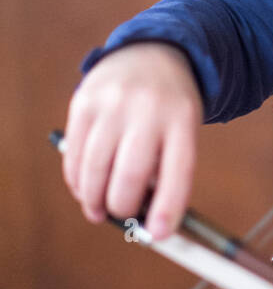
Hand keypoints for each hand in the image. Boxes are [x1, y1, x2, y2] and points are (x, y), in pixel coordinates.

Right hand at [62, 42, 203, 239]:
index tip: (158, 235)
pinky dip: (76, 180)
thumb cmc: (169, 106)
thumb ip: (167, 170)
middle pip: (130, 175)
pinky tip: (84, 187)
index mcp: (182, 118)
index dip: (167, 209)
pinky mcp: (84, 102)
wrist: (151, 53)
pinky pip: (74, 154)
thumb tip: (147, 224)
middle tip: (123, 216)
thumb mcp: (183, 128)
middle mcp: (148, 108)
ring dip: (94, 200)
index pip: (178, 172)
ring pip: (95, 169)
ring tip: (99, 210)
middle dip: (123, 207)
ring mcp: (112, 103)